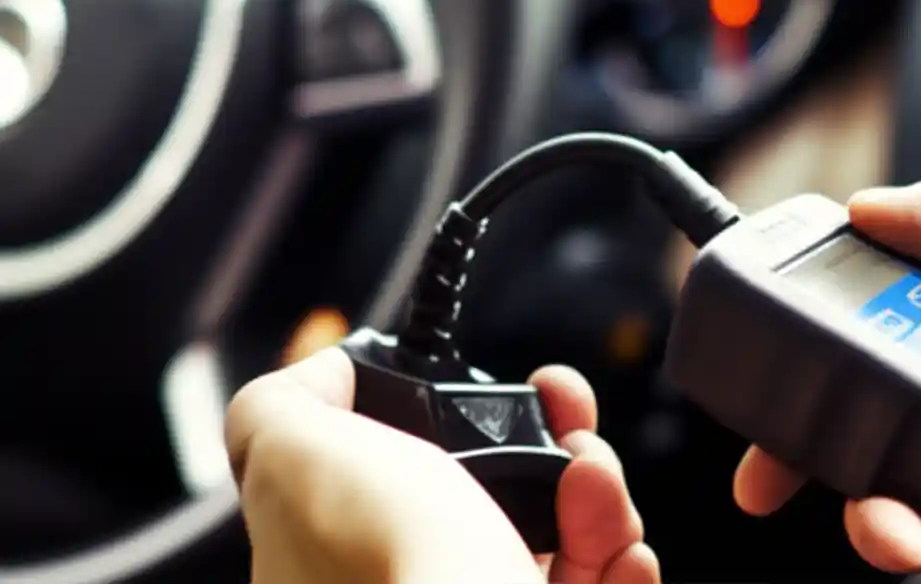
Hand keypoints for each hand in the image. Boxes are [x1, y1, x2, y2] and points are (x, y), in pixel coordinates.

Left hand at [225, 347, 657, 582]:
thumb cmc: (389, 564)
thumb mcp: (295, 457)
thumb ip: (282, 407)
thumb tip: (324, 376)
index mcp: (347, 558)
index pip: (403, 473)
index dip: (451, 416)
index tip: (486, 386)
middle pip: (497, 494)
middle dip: (546, 440)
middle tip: (566, 415)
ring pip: (563, 534)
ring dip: (593, 487)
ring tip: (593, 476)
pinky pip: (607, 580)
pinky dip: (621, 554)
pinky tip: (619, 543)